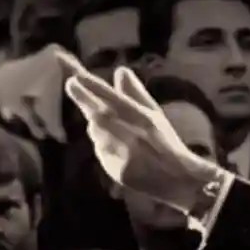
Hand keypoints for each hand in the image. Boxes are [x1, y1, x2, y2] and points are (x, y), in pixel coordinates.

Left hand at [60, 54, 214, 212]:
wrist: (178, 178)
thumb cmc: (165, 142)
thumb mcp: (155, 115)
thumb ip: (136, 94)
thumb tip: (121, 70)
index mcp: (144, 118)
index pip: (114, 99)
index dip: (94, 87)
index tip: (76, 76)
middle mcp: (133, 135)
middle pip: (100, 115)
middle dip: (84, 98)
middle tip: (71, 83)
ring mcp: (125, 155)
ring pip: (98, 135)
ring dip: (98, 128)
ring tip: (117, 133)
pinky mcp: (119, 171)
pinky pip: (103, 154)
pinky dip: (105, 150)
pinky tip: (120, 154)